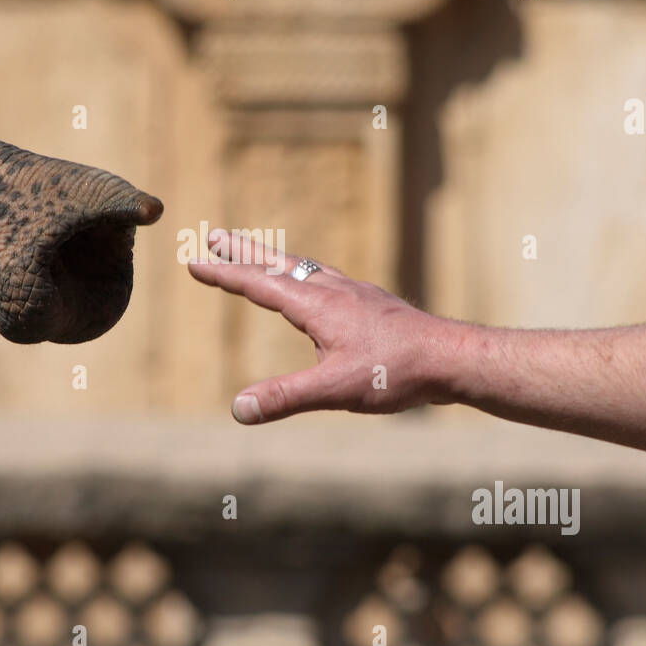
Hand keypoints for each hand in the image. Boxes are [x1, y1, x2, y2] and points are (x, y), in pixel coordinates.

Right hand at [187, 228, 458, 423]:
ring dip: (277, 261)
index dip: (224, 274)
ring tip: (261, 259)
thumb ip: (286, 398)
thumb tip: (238, 409)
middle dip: (245, 252)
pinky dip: (308, 276)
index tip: (194, 261)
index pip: (259, 284)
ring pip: (306, 269)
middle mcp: (333, 291)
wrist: (451, 358)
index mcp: (317, 306)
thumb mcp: (335, 390)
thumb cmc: (396, 372)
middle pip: (280, 263)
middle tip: (216, 236)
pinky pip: (330, 280)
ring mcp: (356, 294)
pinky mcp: (374, 305)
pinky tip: (319, 291)